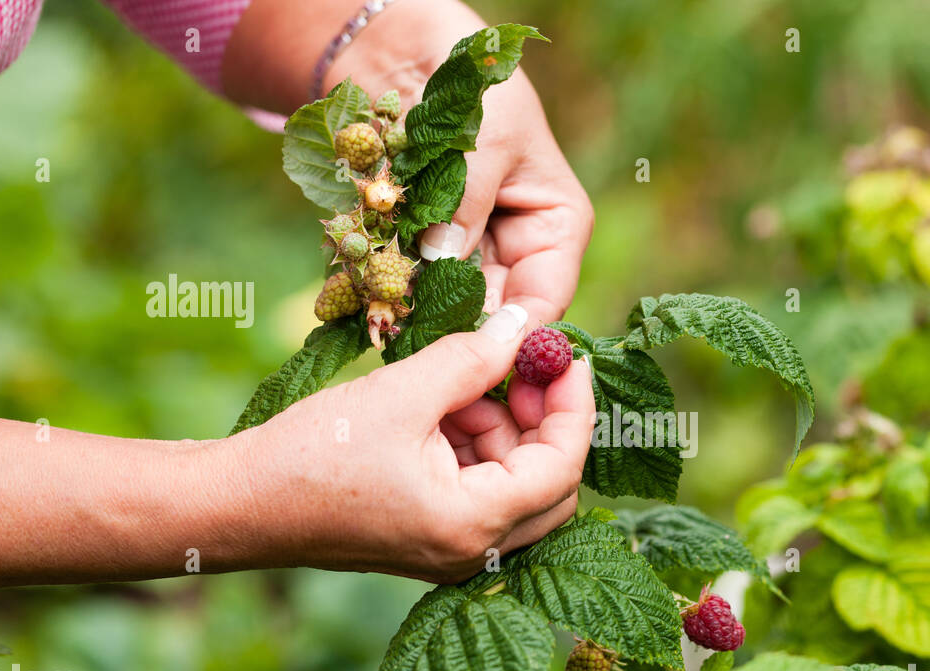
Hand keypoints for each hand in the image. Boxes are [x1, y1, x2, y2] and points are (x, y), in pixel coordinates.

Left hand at [224, 0, 593, 327]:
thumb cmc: (475, 89)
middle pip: (495, 312)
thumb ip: (465, 205)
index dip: (514, 333)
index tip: (476, 353)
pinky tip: (373, 297)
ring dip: (421, 312)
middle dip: (458, 328)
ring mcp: (473, 254)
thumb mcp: (483, 141)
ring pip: (452, 304)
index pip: (543, 298)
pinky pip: (415, 282)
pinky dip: (395, 289)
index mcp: (556, 228)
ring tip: (390, 323)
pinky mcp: (429, 250)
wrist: (416, 58)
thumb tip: (441, 261)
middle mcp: (519, 251)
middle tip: (416, 343)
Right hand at [237, 305, 593, 581]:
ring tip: (461, 382)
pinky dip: (477, 447)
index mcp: (474, 524)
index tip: (567, 354)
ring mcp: (454, 551)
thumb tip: (524, 326)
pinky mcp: (432, 539)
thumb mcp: (402, 393)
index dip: (573, 406)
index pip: (563, 467)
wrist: (239, 505)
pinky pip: (481, 493)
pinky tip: (444, 408)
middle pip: (551, 486)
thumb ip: (473, 358)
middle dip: (544, 420)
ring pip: (517, 487)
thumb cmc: (312, 454)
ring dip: (505, 429)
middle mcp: (474, 551)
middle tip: (523, 366)